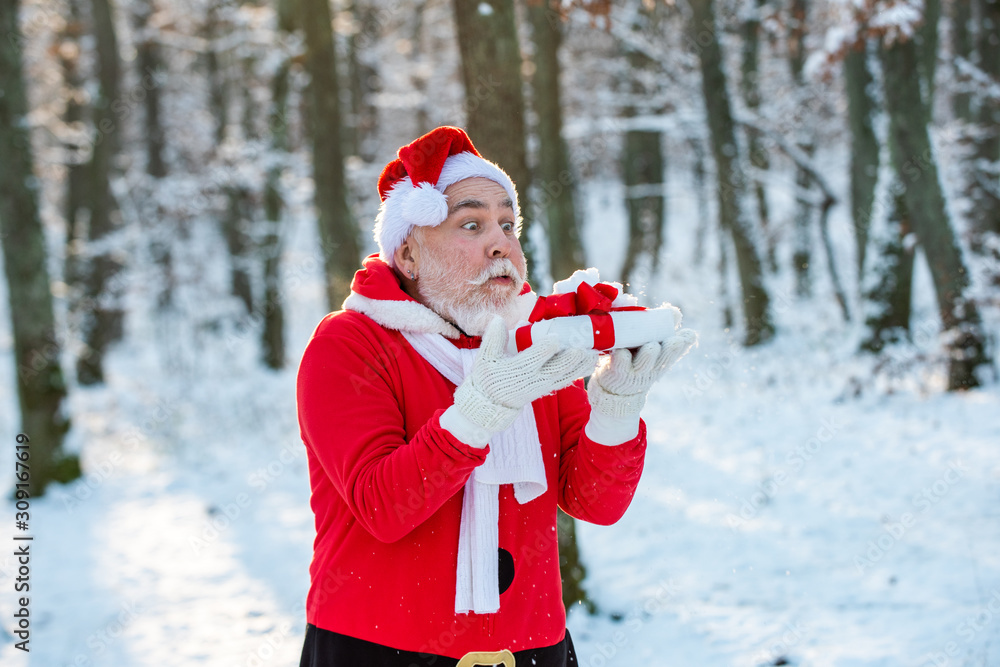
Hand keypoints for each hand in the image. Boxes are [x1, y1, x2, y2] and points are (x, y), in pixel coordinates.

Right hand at [454, 316, 598, 435]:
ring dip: (580, 366)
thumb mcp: (485, 358)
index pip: (533, 358)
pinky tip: (590, 363)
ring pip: (564, 375)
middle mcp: (532, 379)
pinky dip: (578, 372)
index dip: (545, 348)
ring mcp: (542, 385)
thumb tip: (498, 319)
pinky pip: (565, 380)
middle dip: (569, 359)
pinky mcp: (547, 388)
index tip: (555, 337)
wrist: (490, 404)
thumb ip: (493, 338)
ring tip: (594, 354)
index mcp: (517, 369)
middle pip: (555, 368)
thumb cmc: (487, 377)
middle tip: (582, 349)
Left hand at [588, 329, 698, 419]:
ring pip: (644, 363)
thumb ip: (660, 328)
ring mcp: (635, 371)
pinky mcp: (617, 372)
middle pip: (664, 358)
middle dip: (670, 349)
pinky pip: (620, 364)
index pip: (679, 349)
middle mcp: (652, 366)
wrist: (614, 389)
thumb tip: (673, 311)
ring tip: (652, 347)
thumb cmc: (634, 360)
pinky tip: (621, 352)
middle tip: (675, 340)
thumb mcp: (650, 347)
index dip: (685, 341)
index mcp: (663, 357)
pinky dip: (622, 358)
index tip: (688, 334)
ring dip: (648, 355)